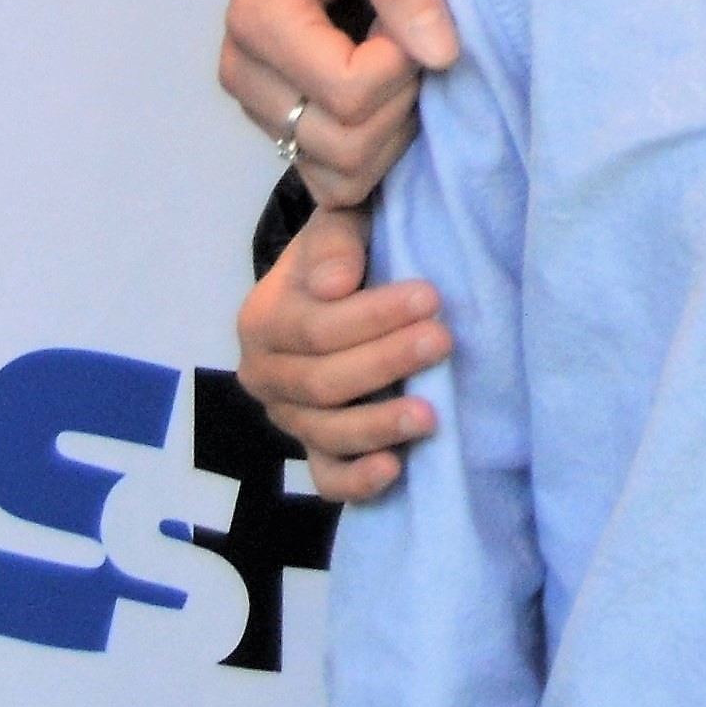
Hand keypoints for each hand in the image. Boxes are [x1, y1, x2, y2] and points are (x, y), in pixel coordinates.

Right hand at [222, 0, 457, 207]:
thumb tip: (441, 55)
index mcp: (260, 21)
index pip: (349, 92)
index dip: (404, 63)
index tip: (417, 14)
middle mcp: (245, 73)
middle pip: (343, 145)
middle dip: (400, 102)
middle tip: (411, 37)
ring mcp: (259, 103)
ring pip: (339, 173)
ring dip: (390, 130)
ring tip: (398, 59)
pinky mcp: (279, 118)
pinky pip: (332, 172)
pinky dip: (374, 147)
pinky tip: (390, 92)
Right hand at [239, 204, 448, 495]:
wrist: (341, 284)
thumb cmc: (347, 252)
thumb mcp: (340, 226)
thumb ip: (335, 240)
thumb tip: (334, 284)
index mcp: (263, 320)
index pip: (314, 329)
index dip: (372, 316)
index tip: (431, 296)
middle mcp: (265, 375)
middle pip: (322, 383)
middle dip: (385, 363)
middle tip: (442, 342)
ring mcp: (288, 418)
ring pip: (326, 434)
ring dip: (379, 425)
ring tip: (431, 415)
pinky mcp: (316, 450)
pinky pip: (327, 477)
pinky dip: (356, 481)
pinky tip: (394, 470)